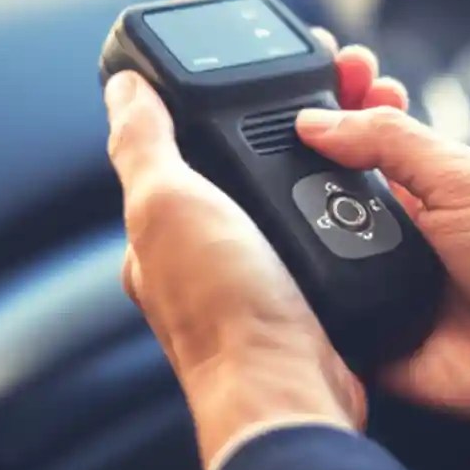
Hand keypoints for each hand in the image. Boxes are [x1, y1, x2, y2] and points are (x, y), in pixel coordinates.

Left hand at [105, 29, 406, 469]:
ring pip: (276, 208)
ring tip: (333, 148)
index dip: (195, 118)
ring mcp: (253, 281)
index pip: (168, 159)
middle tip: (301, 113)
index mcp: (157, 238)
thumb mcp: (168, 204)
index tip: (233, 84)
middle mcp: (201, 262)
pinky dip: (330, 217)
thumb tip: (123, 89)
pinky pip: (314, 240)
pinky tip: (346, 205)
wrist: (290, 385)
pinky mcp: (300, 298)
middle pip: (230, 181)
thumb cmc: (222, 310)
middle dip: (262, 144)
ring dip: (303, 178)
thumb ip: (143, 144)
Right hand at [297, 105, 469, 469]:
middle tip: (277, 124)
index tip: (319, 66)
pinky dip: (296, 295)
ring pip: (305, 246)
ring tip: (277, 196)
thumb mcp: (463, 178)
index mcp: (419, 181)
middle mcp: (392, 227)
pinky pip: (312, 313)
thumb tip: (317, 118)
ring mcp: (373, 278)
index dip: (339, 96)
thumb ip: (390, 140)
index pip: (362, 129)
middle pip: (321, 184)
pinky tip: (275, 270)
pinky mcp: (362, 331)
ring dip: (289, 224)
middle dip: (297, 154)